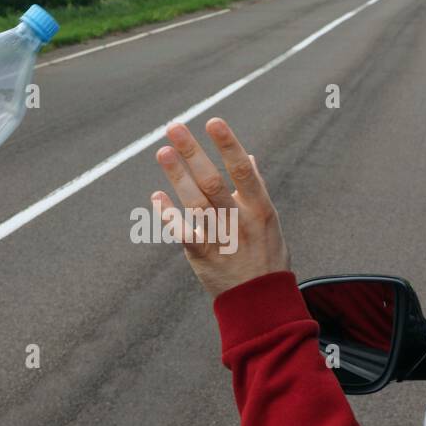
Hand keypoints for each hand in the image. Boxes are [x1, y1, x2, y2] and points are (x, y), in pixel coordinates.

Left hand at [151, 118, 290, 298]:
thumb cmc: (267, 257)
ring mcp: (221, 239)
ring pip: (196, 203)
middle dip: (193, 152)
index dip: (228, 145)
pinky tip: (156, 197)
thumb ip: (257, 190)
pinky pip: (184, 233)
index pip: (243, 171)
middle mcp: (240, 221)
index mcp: (260, 209)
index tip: (213, 121)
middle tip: (175, 126)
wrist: (261, 303)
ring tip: (162, 151)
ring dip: (177, 176)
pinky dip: (169, 215)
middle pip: (213, 181)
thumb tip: (249, 157)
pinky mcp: (203, 257)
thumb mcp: (270, 223)